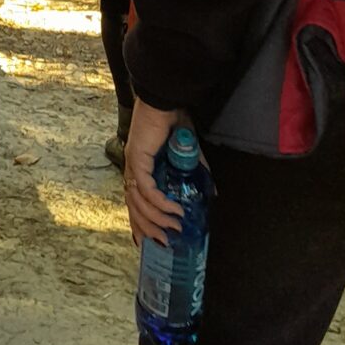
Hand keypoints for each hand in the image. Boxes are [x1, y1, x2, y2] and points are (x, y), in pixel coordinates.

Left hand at [123, 98, 190, 247]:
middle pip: (133, 207)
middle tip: (163, 243)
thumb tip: (212, 193)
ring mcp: (133, 164)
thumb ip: (196, 174)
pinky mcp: (137, 159)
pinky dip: (160, 203)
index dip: (140, 223)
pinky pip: (147, 189)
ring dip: (156, 219)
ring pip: (138, 202)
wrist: (166, 101)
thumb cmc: (173, 122)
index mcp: (141, 169)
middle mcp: (133, 169)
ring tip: (173, 228)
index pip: (135, 203)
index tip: (148, 243)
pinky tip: (174, 210)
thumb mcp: (188, 155)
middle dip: (147, 229)